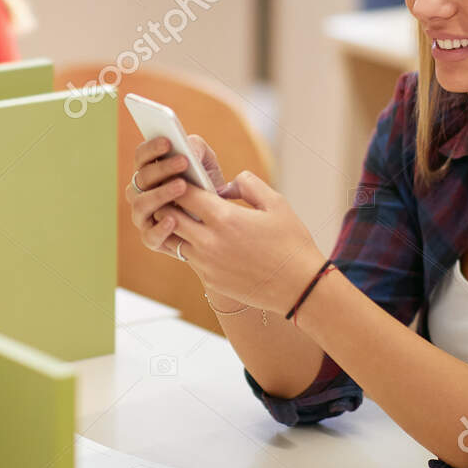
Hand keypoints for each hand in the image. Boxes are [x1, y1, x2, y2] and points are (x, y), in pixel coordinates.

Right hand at [127, 135, 234, 257]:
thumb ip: (197, 149)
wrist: (218, 220)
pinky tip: (174, 219)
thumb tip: (189, 150)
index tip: (168, 141)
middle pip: (141, 178)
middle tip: (183, 161)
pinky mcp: (152, 239)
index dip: (152, 148)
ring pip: (140, 204)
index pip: (141, 156)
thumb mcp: (206, 162)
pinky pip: (149, 236)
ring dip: (160, 194)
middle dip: (162, 169)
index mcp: (149, 171)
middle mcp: (140, 193)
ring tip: (182, 187)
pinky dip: (160, 228)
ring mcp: (143, 216)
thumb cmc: (206, 186)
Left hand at [157, 172, 326, 314]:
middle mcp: (209, 242)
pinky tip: (202, 239)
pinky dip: (189, 246)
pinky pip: (187, 258)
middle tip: (177, 197)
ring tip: (187, 217)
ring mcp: (206, 264)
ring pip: (172, 240)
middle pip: (168, 217)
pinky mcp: (209, 280)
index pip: (184, 194)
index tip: (182, 178)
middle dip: (169, 204)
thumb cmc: (292, 243)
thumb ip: (248, 184)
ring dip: (175, 227)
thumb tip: (226, 185)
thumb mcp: (276, 203)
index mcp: (225, 218)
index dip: (179, 183)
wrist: (300, 288)